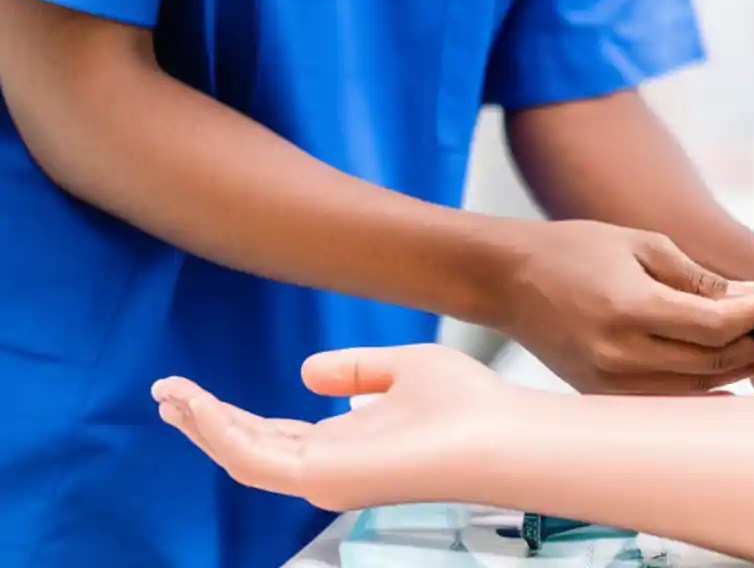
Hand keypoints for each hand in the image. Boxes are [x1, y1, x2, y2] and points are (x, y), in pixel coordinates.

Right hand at [152, 344, 509, 512]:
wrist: (495, 431)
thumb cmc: (469, 404)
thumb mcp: (404, 369)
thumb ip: (355, 370)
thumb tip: (307, 371)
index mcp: (348, 442)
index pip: (275, 434)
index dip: (232, 414)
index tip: (195, 390)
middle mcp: (331, 465)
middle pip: (249, 447)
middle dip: (203, 421)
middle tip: (164, 392)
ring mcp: (323, 477)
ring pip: (241, 456)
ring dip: (200, 424)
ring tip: (168, 394)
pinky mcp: (320, 478)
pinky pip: (251, 459)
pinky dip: (218, 431)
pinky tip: (196, 404)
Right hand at [497, 220, 753, 393]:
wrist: (508, 280)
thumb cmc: (575, 251)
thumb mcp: (641, 245)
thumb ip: (699, 278)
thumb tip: (753, 299)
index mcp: (629, 309)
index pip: (713, 326)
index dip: (753, 316)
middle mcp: (619, 355)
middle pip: (711, 364)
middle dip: (750, 344)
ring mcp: (608, 383)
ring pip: (695, 389)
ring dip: (730, 368)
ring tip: (749, 340)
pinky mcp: (601, 396)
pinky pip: (666, 398)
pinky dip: (698, 383)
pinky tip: (715, 362)